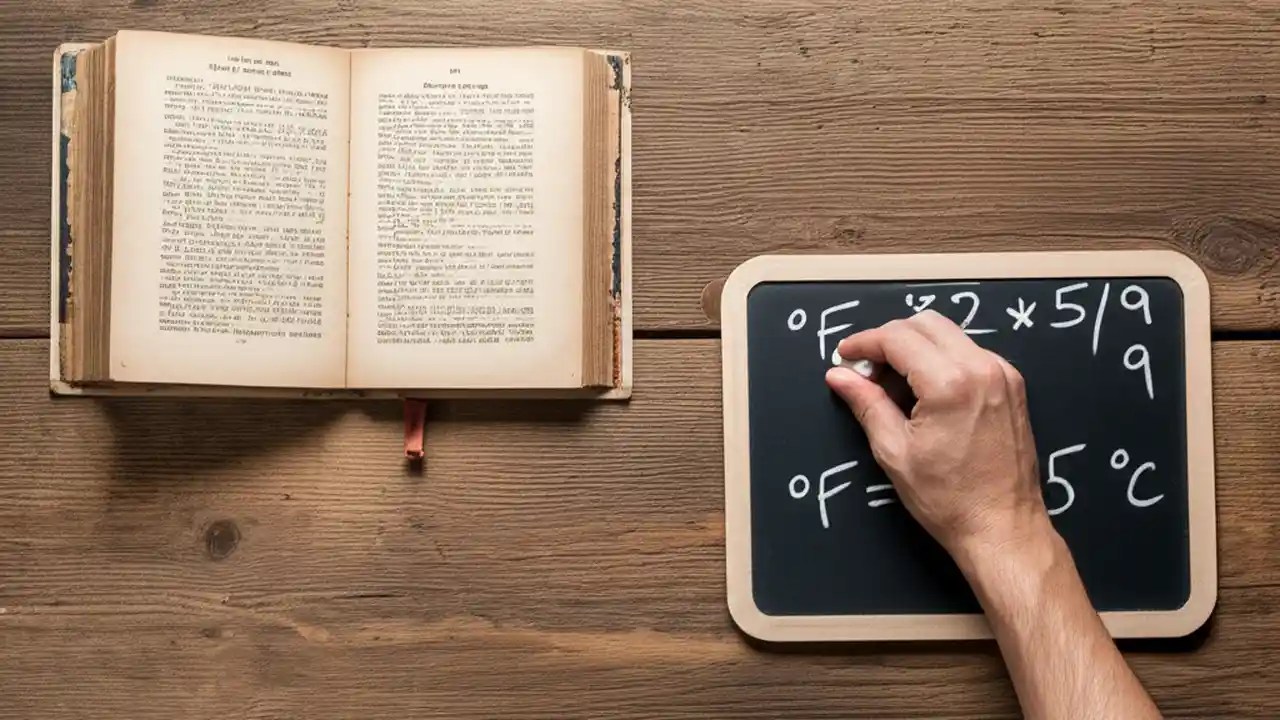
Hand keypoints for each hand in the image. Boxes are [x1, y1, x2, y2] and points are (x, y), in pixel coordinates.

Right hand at [825, 310, 1050, 566]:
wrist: (1003, 527)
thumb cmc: (948, 499)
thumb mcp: (894, 452)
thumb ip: (866, 404)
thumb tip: (839, 376)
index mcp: (950, 383)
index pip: (897, 338)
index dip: (864, 343)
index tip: (844, 356)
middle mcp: (982, 368)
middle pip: (925, 323)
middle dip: (889, 339)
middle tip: (867, 371)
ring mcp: (1002, 374)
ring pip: (949, 334)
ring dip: (915, 347)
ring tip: (894, 384)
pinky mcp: (1012, 385)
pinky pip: (969, 353)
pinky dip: (941, 359)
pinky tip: (925, 392)